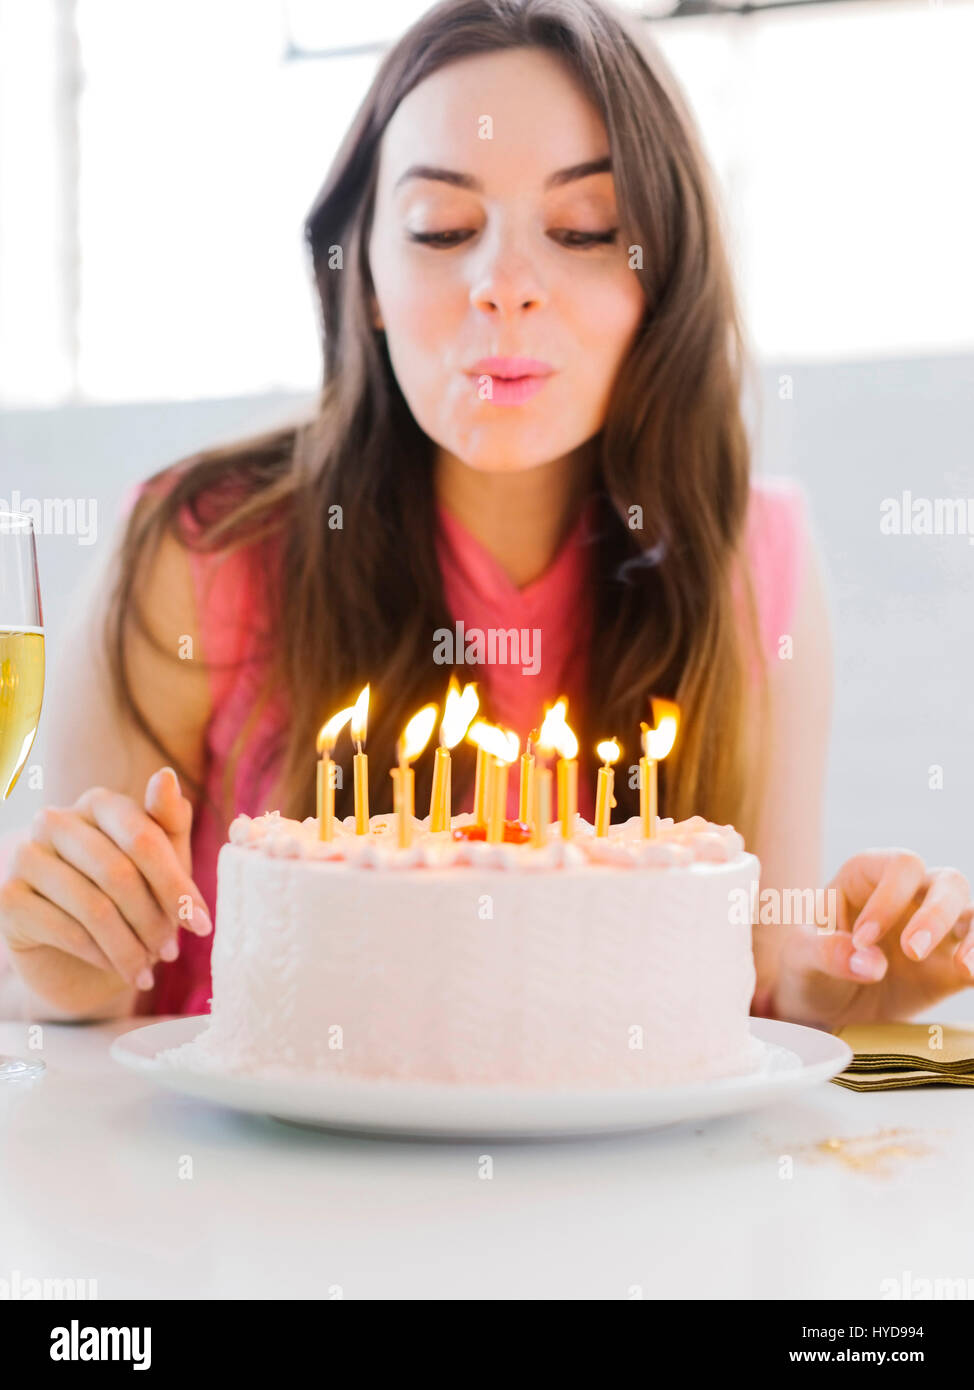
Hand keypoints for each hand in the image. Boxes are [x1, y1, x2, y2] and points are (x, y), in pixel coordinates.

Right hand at [0, 768, 211, 1003]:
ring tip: (147, 968)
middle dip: (153, 920)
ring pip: (93, 905)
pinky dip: (99, 954)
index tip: (202, 924)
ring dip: (129, 945)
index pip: (144, 838)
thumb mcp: (163, 861)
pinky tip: (115, 968)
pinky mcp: (8, 898)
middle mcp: (56, 820)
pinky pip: (65, 929)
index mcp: (99, 803)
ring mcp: (26, 856)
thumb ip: (169, 820)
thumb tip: (166, 776)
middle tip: (172, 952)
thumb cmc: (132, 897)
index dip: (176, 885)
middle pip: (118, 872)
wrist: (81, 953)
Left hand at [771, 850, 973, 1031]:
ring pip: (969, 913)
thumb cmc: (808, 966)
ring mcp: (935, 929)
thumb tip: (871, 963)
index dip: (889, 898)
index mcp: (868, 876)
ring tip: (963, 967)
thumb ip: (827, 953)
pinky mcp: (950, 966)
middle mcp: (909, 894)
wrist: (822, 1008)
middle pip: (947, 881)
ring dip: (972, 937)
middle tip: (913, 950)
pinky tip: (973, 975)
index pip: (898, 867)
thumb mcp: (801, 958)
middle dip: (936, 913)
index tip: (863, 939)